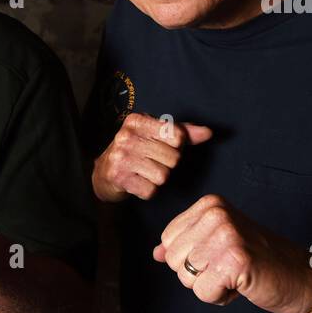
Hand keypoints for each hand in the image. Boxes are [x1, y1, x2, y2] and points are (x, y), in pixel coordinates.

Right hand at [93, 111, 212, 201]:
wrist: (103, 173)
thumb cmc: (135, 151)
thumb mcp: (155, 135)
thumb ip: (183, 133)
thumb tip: (208, 132)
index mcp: (137, 120)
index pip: (177, 136)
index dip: (175, 146)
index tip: (160, 147)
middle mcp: (126, 136)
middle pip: (173, 158)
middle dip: (166, 164)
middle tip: (150, 162)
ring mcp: (121, 157)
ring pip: (163, 176)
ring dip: (157, 179)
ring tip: (143, 172)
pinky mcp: (118, 177)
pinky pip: (150, 190)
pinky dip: (147, 191)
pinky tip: (137, 182)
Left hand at [152, 194, 311, 312]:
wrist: (304, 277)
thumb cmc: (260, 261)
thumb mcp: (218, 244)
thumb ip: (186, 245)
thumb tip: (155, 253)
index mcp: (210, 205)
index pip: (167, 240)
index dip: (190, 258)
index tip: (220, 255)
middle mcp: (216, 214)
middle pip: (173, 260)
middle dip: (197, 274)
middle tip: (230, 268)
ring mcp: (226, 235)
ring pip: (186, 277)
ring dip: (209, 286)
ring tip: (236, 275)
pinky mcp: (235, 260)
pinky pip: (203, 292)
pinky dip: (219, 297)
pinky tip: (241, 285)